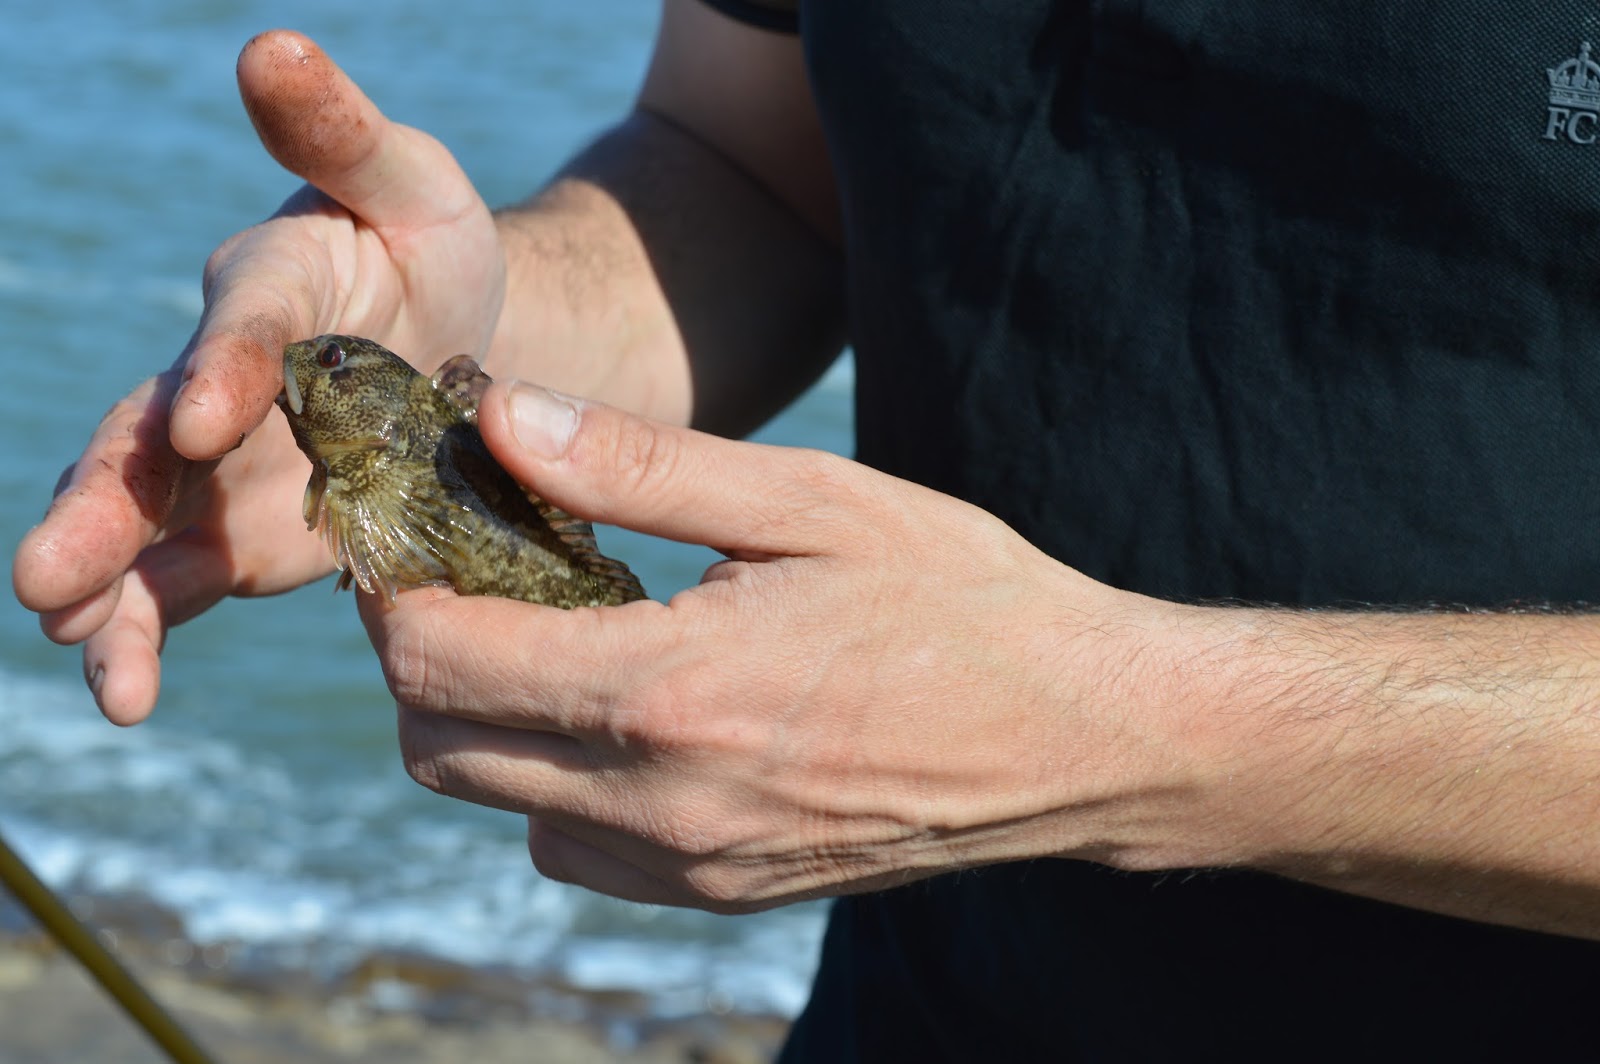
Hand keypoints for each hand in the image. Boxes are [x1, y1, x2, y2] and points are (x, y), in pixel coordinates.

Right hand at [12, 31, 503, 723]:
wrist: (455, 345)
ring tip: (86, 655)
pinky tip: (125, 685)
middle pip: (145, 439)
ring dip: (109, 589)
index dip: (222, 365)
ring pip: (144, 524)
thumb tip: (271, 45)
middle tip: (48, 575)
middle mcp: (220, 379)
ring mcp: (224, 465)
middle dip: (103, 506)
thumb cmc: (430, 251)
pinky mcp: (245, 530)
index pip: (246, 325)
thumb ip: (343, 132)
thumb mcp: (413, 184)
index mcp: (272, 289)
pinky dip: (150, 626)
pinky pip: (183, 579)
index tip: (206, 417)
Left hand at [359, 381, 1181, 911]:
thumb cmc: (961, 601)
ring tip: (568, 633)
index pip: (438, 662)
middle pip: (437, 746)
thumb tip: (501, 416)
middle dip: (429, 653)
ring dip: (490, 719)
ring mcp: (690, 865)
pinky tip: (633, 706)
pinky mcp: (722, 891)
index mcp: (669, 696)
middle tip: (491, 569)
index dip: (401, 588)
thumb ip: (640, 465)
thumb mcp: (811, 501)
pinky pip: (578, 849)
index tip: (426, 527)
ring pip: (500, 806)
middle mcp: (660, 805)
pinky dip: (558, 780)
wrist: (1080, 737)